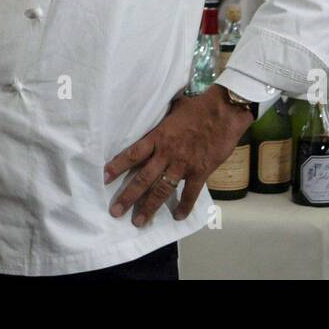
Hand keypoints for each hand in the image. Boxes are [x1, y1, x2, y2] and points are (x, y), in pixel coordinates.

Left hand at [103, 84, 253, 226]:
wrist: (224, 111)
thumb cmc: (198, 106)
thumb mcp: (173, 108)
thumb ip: (162, 118)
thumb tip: (152, 111)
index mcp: (158, 136)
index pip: (133, 154)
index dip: (118, 166)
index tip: (104, 178)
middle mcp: (167, 153)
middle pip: (143, 178)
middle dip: (128, 196)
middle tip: (115, 211)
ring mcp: (183, 164)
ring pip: (162, 190)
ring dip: (149, 207)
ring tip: (138, 221)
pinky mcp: (200, 171)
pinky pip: (190, 193)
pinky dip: (184, 206)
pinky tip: (178, 217)